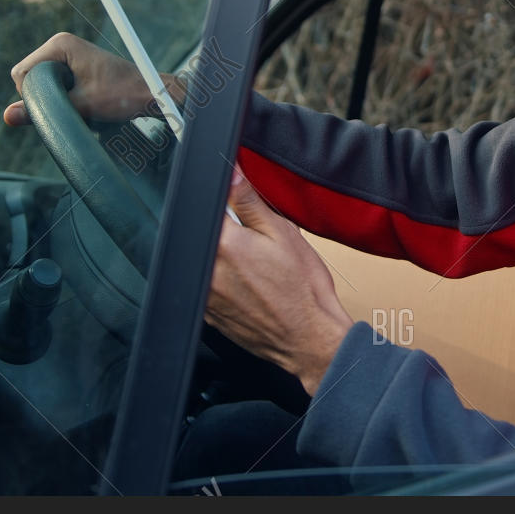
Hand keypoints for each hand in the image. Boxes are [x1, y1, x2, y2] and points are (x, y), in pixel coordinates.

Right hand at [3, 32, 184, 126]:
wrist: (149, 94)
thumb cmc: (122, 96)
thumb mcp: (80, 107)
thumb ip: (42, 110)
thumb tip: (6, 116)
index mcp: (59, 44)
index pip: (21, 73)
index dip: (32, 95)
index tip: (60, 104)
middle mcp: (59, 45)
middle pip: (27, 78)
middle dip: (43, 97)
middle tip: (73, 106)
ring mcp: (65, 55)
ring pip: (39, 84)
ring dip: (53, 99)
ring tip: (80, 104)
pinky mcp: (71, 66)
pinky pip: (51, 85)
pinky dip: (61, 98)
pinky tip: (80, 103)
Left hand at [206, 166, 352, 394]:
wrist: (309, 339)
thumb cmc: (302, 290)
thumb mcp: (283, 234)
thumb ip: (251, 202)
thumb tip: (232, 175)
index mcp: (224, 245)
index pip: (208, 207)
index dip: (225, 204)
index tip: (241, 212)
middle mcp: (207, 271)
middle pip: (206, 235)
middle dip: (226, 232)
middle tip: (256, 245)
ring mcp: (205, 296)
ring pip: (205, 262)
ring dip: (224, 259)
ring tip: (255, 269)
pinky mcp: (208, 315)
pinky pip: (206, 287)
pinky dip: (223, 282)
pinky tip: (250, 288)